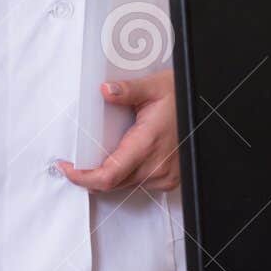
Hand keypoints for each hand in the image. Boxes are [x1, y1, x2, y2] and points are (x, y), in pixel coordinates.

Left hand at [58, 70, 180, 193]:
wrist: (203, 107)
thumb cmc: (180, 97)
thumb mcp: (154, 86)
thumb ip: (127, 90)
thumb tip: (105, 91)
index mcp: (148, 144)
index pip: (108, 175)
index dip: (83, 177)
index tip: (67, 167)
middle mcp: (156, 166)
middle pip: (112, 182)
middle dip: (89, 175)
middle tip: (73, 162)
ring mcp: (164, 175)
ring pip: (124, 184)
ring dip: (106, 175)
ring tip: (92, 158)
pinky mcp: (168, 179)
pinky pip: (137, 182)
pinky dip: (123, 174)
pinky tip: (116, 158)